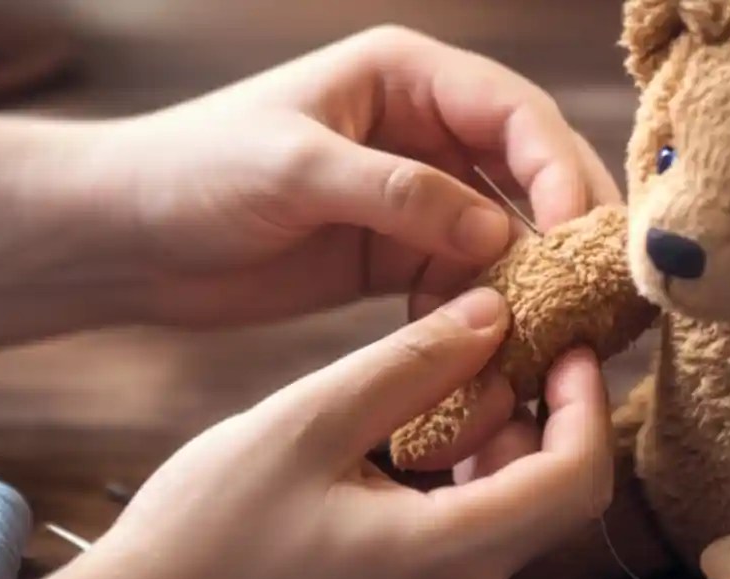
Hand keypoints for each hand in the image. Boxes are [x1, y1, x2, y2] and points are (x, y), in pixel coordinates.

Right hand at [57, 288, 613, 578]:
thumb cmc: (200, 532)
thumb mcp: (305, 422)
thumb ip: (412, 363)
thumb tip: (494, 314)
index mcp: (442, 564)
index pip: (575, 481)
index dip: (586, 404)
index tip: (566, 348)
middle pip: (534, 503)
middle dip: (512, 424)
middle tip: (457, 366)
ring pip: (493, 531)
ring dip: (470, 465)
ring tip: (396, 422)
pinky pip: (456, 569)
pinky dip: (440, 511)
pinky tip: (376, 477)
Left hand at [95, 25, 619, 327]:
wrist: (125, 237)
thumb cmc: (193, 173)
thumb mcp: (293, 169)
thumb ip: (396, 194)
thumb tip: (496, 235)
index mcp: (406, 78)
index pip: (512, 113)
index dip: (556, 168)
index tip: (577, 233)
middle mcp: (422, 132)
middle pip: (527, 173)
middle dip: (568, 225)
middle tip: (604, 287)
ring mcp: (412, 198)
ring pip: (503, 234)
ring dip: (534, 278)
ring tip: (566, 330)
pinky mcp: (393, 258)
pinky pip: (461, 282)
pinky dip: (485, 312)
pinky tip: (499, 349)